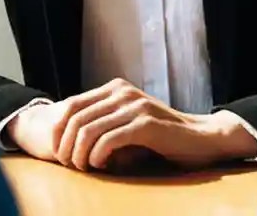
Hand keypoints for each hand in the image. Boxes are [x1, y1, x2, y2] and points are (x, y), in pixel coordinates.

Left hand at [10, 79, 256, 170]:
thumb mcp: (128, 123)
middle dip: (65, 145)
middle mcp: (122, 92)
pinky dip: (97, 155)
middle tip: (68, 165)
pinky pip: (108, 139)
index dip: (57, 130)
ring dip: (79, 154)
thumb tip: (66, 140)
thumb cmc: (161, 137)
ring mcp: (134, 105)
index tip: (56, 153)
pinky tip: (99, 165)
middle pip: (75, 117)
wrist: (200, 139)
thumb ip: (103, 123)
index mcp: (115, 89)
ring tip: (83, 168)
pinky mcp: (145, 123)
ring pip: (88, 129)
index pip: (71, 105)